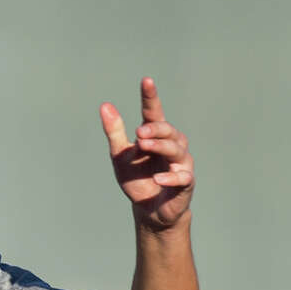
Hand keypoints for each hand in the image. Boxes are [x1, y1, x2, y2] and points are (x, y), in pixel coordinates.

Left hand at [100, 77, 194, 229]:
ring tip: (143, 145)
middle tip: (139, 132)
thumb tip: (105, 105)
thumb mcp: (119, 155)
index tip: (146, 80)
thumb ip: (114, 132)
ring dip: (160, 146)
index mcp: (155, 136)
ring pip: (176, 149)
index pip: (153, 112)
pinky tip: (159, 178)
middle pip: (167, 130)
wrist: (147, 209)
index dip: (150, 97)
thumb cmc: (136, 177)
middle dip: (155, 129)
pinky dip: (171, 177)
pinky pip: (182, 177)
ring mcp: (180, 163)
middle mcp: (172, 145)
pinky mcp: (185, 183)